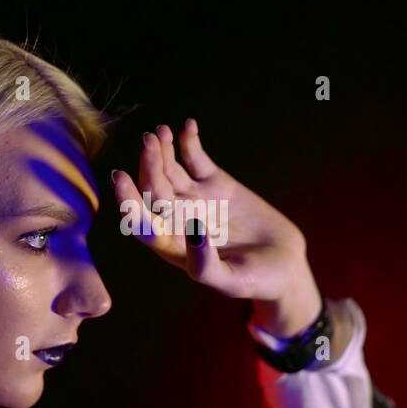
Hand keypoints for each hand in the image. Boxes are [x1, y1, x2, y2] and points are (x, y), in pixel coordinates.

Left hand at [110, 119, 322, 335]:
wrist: (285, 264)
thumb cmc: (256, 281)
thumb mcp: (232, 281)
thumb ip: (206, 265)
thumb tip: (191, 233)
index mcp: (174, 246)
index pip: (142, 222)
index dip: (129, 201)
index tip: (121, 178)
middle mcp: (178, 220)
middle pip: (154, 190)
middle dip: (148, 165)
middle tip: (150, 142)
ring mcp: (195, 199)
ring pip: (170, 170)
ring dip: (162, 151)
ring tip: (160, 133)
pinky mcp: (216, 184)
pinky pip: (196, 159)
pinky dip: (190, 142)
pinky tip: (188, 126)